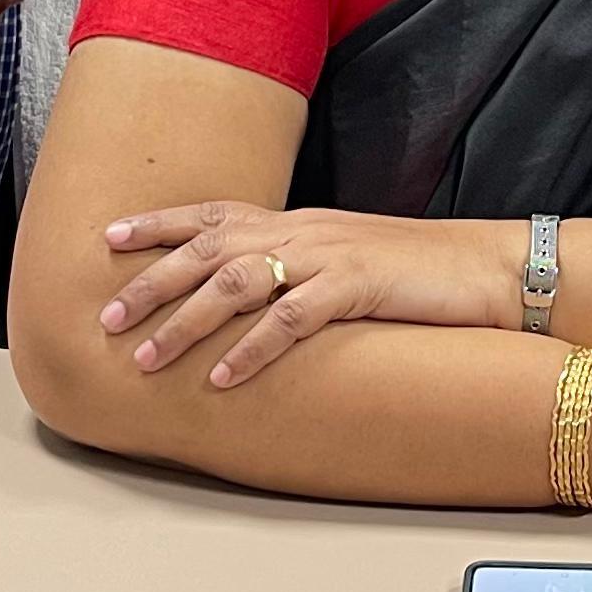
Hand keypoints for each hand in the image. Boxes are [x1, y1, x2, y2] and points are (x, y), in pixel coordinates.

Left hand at [100, 202, 510, 384]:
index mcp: (298, 221)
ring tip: (147, 360)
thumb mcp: (346, 261)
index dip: (159, 223)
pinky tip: (224, 378)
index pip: (214, 212)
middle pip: (209, 247)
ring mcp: (329, 254)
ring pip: (237, 280)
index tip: (108, 237)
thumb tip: (250, 297)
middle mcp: (304, 230)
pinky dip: (252, 349)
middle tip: (106, 317)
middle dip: (152, 282)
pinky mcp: (357, 285)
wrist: (485, 267)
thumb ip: (298, 269)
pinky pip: (291, 317)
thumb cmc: (416, 272)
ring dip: (186, 322)